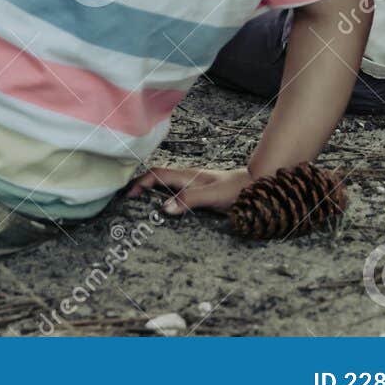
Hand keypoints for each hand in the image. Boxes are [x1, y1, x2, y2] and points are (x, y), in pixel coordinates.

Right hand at [127, 165, 252, 214]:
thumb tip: (164, 208)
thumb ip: (190, 199)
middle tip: (126, 201)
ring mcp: (194, 184)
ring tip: (139, 206)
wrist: (257, 185)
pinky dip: (164, 198)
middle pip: (158, 178)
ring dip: (151, 192)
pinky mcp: (200, 192)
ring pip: (166, 184)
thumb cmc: (237, 189)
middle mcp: (188, 178)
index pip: (157, 175)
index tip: (127, 196)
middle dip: (141, 186)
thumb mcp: (214, 196)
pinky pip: (176, 192)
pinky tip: (164, 209)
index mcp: (188, 176)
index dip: (140, 183)